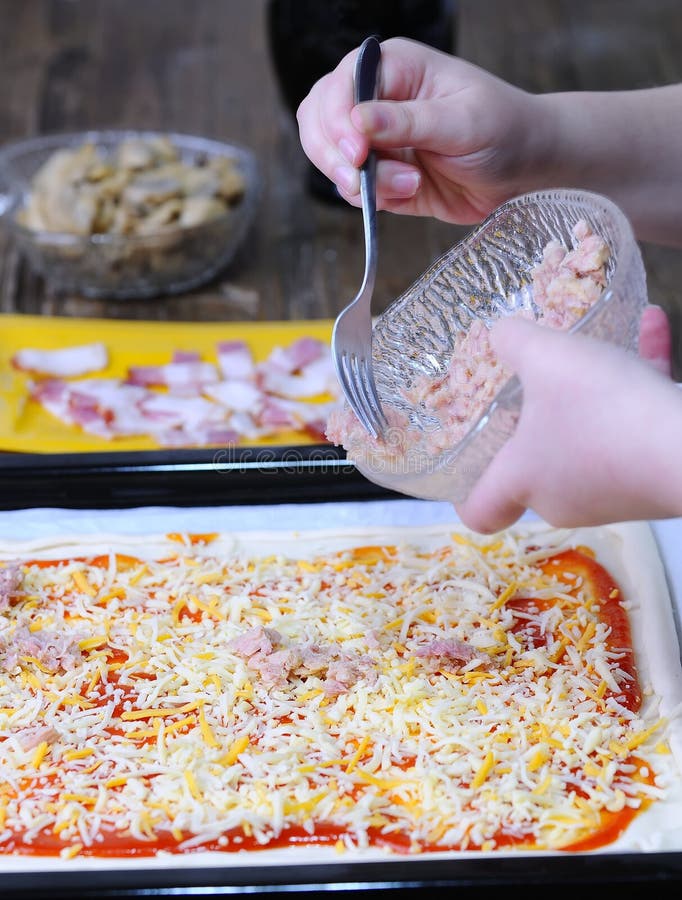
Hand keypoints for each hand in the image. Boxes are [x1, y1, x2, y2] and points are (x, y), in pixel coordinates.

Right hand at [296, 37, 547, 223]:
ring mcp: (377, 140)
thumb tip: (359, 121)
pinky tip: (409, 192)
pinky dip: (372, 199)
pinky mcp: (383, 175)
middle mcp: (377, 99)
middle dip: (333, 154)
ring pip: (331, 158)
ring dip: (359, 181)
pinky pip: (354, 189)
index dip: (338, 121)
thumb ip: (409, 122)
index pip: (341, 86)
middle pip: (319, 120)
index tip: (357, 153)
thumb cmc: (504, 130)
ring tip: (407, 185)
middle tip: (359, 180)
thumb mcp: (462, 123)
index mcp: (395, 68)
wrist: (526, 169)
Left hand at [455, 307, 681, 532]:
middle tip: (539, 386)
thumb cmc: (601, 410)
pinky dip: (639, 386)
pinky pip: (633, 428)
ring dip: (594, 393)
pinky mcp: (652, 480)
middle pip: (535, 466)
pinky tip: (652, 328)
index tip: (468, 465)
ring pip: (588, 440)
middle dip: (537, 423)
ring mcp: (610, 494)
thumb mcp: (548, 357)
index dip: (468, 493)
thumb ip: (514, 341)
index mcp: (522, 479)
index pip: (480, 511)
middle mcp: (562, 497)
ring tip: (602, 345)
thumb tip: (498, 334)